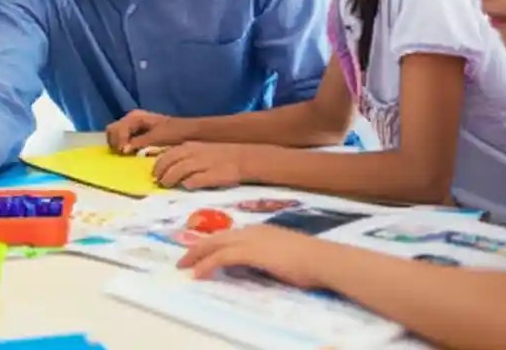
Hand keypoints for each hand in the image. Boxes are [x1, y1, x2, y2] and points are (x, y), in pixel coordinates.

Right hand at [105, 109, 192, 153]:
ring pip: (115, 135)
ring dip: (118, 145)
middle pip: (112, 130)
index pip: (116, 129)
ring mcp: (133, 126)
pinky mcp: (137, 134)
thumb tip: (123, 150)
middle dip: (115, 142)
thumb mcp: (157, 137)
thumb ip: (139, 142)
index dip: (119, 141)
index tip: (125, 153)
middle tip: (123, 154)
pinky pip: (123, 139)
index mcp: (135, 117)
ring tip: (125, 155)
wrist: (190, 132)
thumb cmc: (174, 132)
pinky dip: (123, 146)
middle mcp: (131, 119)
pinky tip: (130, 154)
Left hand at [152, 141, 254, 188]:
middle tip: (158, 182)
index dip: (158, 165)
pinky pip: (194, 181)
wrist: (245, 158)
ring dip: (169, 180)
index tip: (154, 173)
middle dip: (160, 173)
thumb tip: (171, 167)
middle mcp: (193, 153)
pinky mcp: (211, 175)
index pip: (167, 154)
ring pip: (177, 171)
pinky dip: (187, 184)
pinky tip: (186, 187)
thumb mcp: (202, 150)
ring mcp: (202, 164)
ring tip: (167, 186)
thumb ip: (187, 156)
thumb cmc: (222, 155)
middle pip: (168, 162)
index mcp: (190, 147)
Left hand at [177, 224, 334, 288]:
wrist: (323, 259)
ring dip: (196, 256)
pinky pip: (221, 258)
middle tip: (182, 259)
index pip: (229, 235)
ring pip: (215, 244)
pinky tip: (198, 274)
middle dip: (197, 248)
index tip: (200, 252)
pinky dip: (207, 265)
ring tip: (183, 266)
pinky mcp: (251, 252)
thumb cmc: (310, 261)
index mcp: (260, 230)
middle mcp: (252, 231)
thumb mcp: (282, 256)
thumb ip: (266, 257)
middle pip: (216, 237)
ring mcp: (251, 239)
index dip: (212, 244)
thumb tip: (252, 266)